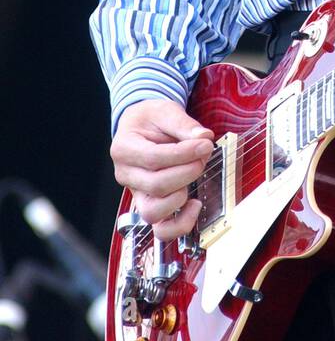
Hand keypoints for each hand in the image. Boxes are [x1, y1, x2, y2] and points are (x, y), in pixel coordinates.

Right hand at [110, 99, 214, 241]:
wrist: (140, 128)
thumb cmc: (150, 120)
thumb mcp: (164, 111)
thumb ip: (184, 124)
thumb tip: (203, 137)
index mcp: (123, 148)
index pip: (153, 158)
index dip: (183, 153)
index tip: (205, 144)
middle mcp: (126, 175)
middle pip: (156, 185)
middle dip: (187, 171)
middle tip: (203, 155)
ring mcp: (136, 194)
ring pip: (153, 212)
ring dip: (181, 196)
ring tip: (194, 174)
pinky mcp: (150, 205)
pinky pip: (161, 228)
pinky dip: (180, 223)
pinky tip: (195, 204)